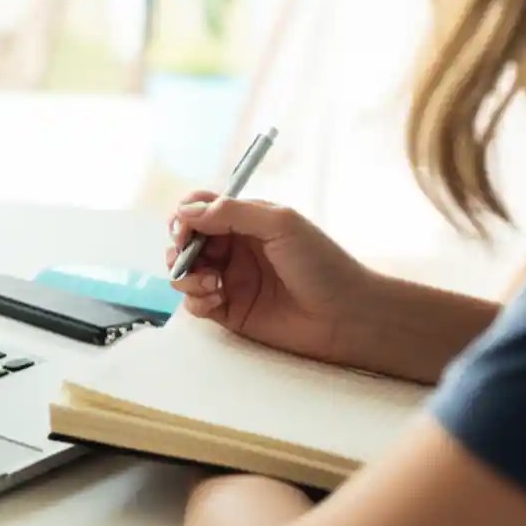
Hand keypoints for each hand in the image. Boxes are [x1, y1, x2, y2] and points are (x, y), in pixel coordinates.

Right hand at [165, 191, 373, 364]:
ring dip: (185, 275)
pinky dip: (195, 299)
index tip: (184, 228)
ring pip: (184, 272)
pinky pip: (194, 302)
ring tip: (211, 283)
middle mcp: (235, 249)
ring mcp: (230, 280)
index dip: (185, 216)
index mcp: (247, 222)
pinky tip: (215, 300)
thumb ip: (231, 212)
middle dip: (179, 248)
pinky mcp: (228, 311)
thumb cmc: (322, 264)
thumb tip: (185, 210)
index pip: (201, 209)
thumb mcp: (279, 224)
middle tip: (189, 258)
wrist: (346, 316)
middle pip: (186, 241)